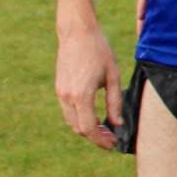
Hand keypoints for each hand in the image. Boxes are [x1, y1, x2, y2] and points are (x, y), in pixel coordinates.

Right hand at [55, 20, 124, 149]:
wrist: (77, 32)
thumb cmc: (99, 51)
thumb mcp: (113, 76)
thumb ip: (115, 101)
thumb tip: (117, 123)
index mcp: (81, 95)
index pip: (88, 128)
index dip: (100, 140)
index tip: (112, 144)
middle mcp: (67, 97)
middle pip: (78, 128)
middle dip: (95, 137)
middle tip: (112, 138)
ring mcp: (60, 93)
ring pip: (71, 121)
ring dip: (87, 128)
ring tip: (105, 129)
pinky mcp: (59, 88)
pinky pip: (68, 111)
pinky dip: (80, 118)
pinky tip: (95, 116)